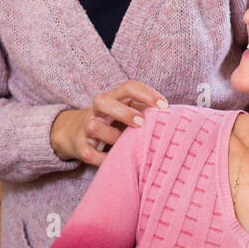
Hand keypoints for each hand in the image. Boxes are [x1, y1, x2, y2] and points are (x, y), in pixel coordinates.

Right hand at [50, 80, 168, 165]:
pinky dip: (105, 159)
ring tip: (124, 144)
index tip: (164, 105)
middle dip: (123, 112)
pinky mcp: (81, 148)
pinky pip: (91, 154)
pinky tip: (117, 160)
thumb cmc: (112, 121)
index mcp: (112, 98)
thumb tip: (176, 119)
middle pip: (103, 101)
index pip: (128, 87)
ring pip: (95, 127)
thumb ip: (145, 111)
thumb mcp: (126, 111)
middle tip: (142, 123)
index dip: (146, 93)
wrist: (73, 133)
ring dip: (113, 137)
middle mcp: (97, 110)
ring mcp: (86, 128)